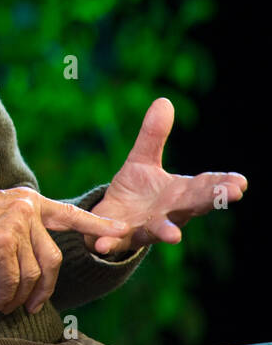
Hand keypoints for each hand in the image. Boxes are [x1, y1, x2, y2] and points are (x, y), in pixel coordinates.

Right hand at [0, 187, 129, 314]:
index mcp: (28, 201)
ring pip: (32, 274)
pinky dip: (4, 295)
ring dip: (19, 297)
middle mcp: (26, 209)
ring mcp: (15, 224)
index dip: (96, 225)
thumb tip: (39, 266)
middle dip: (45, 290)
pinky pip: (13, 280)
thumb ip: (22, 228)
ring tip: (4, 303)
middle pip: (52, 259)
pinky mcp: (2, 242)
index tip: (122, 229)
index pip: (68, 214)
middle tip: (31, 306)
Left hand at [86, 98, 247, 255]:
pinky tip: (103, 244)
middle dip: (211, 201)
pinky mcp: (121, 238)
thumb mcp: (142, 160)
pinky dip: (111, 243)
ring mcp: (147, 227)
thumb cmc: (137, 191)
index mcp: (180, 193)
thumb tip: (164, 100)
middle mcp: (170, 213)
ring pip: (160, 231)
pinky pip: (116, 242)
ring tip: (174, 237)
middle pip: (193, 206)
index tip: (241, 181)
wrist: (111, 219)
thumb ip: (153, 135)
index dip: (223, 184)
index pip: (206, 186)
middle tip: (231, 195)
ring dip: (166, 232)